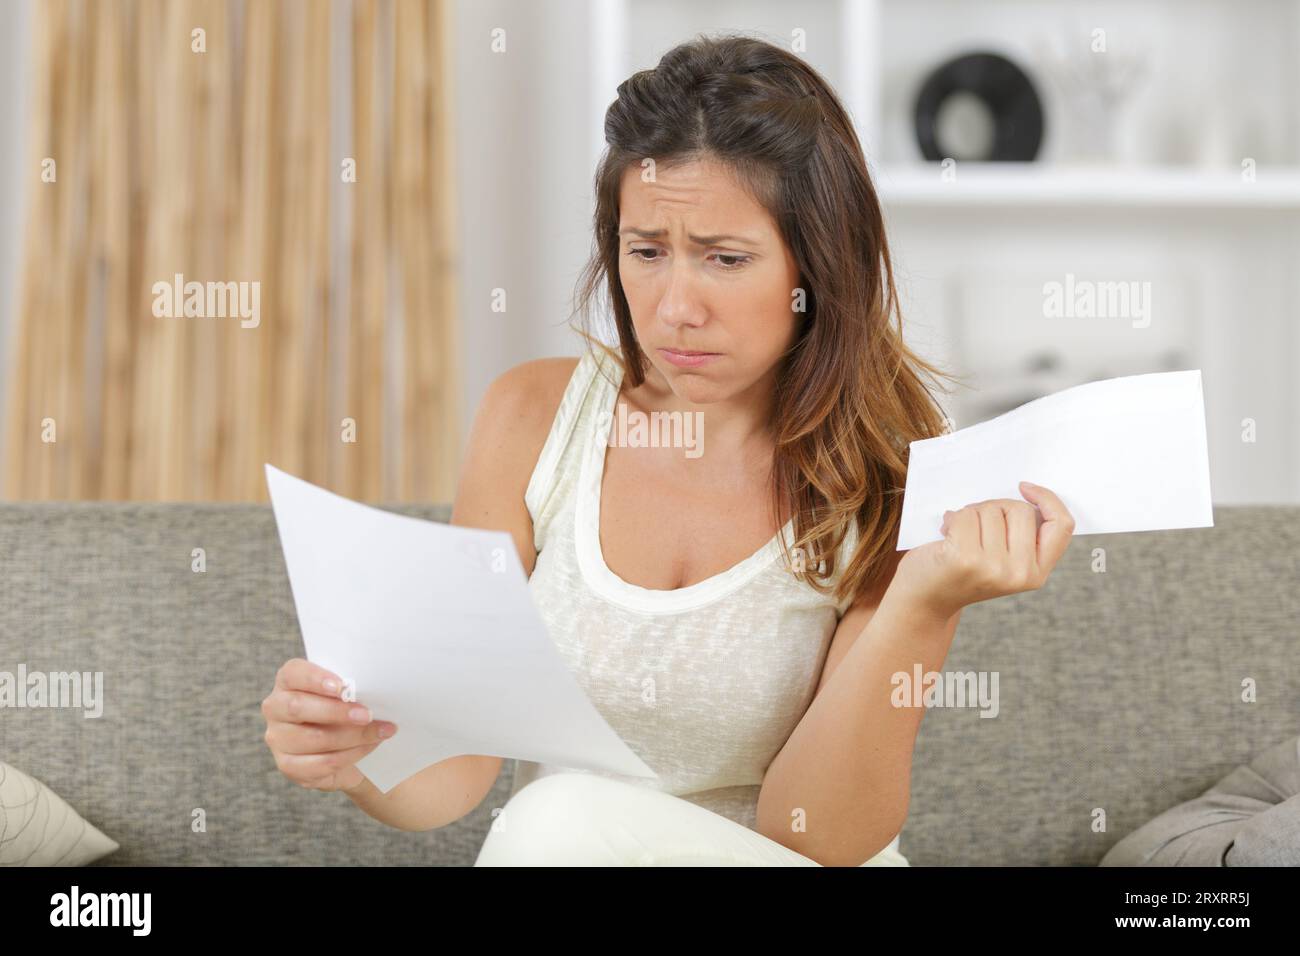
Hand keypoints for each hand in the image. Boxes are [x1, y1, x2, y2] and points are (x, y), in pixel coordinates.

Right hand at [261, 658, 397, 792]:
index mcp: (288, 682)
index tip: (341, 686)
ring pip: (314, 738)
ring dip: (353, 736)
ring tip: (379, 732)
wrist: (339, 749)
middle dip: (337, 711)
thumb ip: (349, 689)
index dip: (315, 678)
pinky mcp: (288, 765)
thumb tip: (373, 692)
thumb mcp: (343, 694)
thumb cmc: (342, 712)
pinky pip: (321, 763)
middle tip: (367, 714)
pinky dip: (351, 755)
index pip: (292, 674)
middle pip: (298, 707)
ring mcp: (278, 739)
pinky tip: (369, 746)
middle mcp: (276, 708)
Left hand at [891, 481, 1075, 620]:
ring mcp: (994, 568)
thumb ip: (1018, 536)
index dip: (1048, 500)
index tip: (1026, 487)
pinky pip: (966, 516)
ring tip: (958, 535)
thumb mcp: (1002, 561)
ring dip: (970, 514)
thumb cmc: (960, 572)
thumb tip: (1020, 491)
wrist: (924, 601)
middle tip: (974, 525)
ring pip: (991, 510)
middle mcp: (1020, 573)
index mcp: (1036, 573)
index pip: (1061, 526)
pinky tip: (945, 535)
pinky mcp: (966, 559)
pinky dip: (953, 519)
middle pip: (1020, 510)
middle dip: (994, 508)